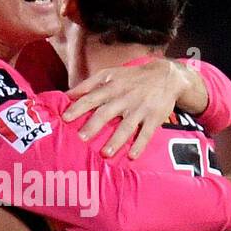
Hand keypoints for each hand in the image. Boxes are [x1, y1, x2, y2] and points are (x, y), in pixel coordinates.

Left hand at [62, 59, 189, 158]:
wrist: (166, 75)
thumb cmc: (132, 77)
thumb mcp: (110, 73)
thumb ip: (88, 84)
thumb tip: (67, 95)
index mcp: (111, 87)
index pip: (91, 98)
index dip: (78, 108)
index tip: (65, 118)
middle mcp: (124, 98)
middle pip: (106, 113)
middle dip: (93, 125)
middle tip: (81, 138)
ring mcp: (140, 109)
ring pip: (126, 126)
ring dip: (116, 140)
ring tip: (105, 153)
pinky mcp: (154, 118)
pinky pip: (146, 133)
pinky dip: (140, 145)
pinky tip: (132, 156)